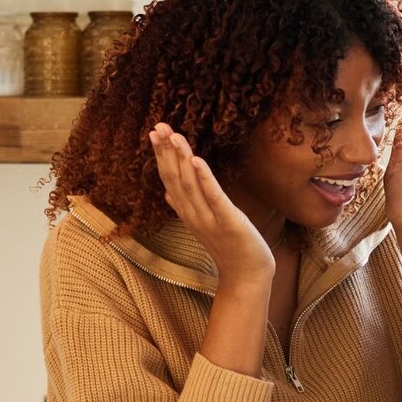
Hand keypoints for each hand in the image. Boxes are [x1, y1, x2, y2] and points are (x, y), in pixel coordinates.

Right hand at [150, 124, 273, 283]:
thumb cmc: (227, 247)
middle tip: (158, 127)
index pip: (169, 179)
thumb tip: (167, 192)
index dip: (161, 155)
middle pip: (175, 178)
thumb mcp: (203, 224)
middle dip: (166, 151)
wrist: (246, 275)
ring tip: (175, 136)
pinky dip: (205, 179)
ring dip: (181, 159)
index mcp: (187, 212)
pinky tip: (197, 160)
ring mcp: (209, 219)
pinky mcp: (228, 222)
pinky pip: (214, 198)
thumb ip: (184, 207)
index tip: (154, 132)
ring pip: (190, 185)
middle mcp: (193, 214)